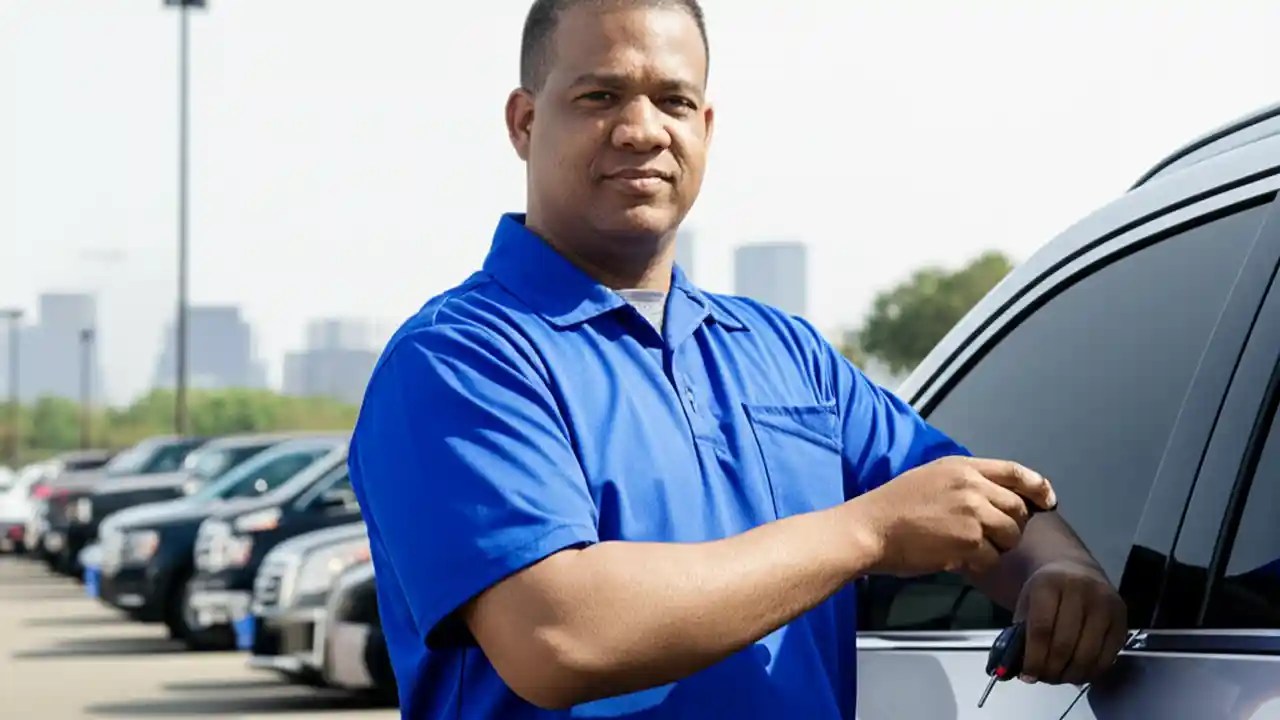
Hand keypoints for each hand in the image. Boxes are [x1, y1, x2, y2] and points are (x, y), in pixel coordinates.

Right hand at [849, 456, 1056, 576]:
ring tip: (968, 547)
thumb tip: (995, 497)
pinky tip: (955, 558)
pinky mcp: (968, 542)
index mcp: (962, 467)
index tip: (1047, 500)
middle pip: (1018, 509)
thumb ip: (965, 482)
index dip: (1037, 487)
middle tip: (990, 536)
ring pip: (1010, 536)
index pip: (1015, 472)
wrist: (869, 529)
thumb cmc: (892, 507)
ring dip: (996, 547)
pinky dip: (979, 563)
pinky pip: (992, 558)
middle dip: (1011, 526)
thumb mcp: (931, 478)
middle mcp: (972, 487)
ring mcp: (972, 515)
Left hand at [1015, 560, 1127, 684]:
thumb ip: (1019, 632)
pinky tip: (1079, 672)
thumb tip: (1014, 670)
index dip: (1034, 657)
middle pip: (1065, 643)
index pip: (1042, 628)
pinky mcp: (1122, 617)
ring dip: (1072, 674)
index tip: (1027, 675)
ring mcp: (1104, 603)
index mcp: (1049, 583)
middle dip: (1052, 669)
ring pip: (1088, 653)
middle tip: (1043, 678)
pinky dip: (1092, 671)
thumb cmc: (1046, 590)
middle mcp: (1080, 589)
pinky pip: (1108, 655)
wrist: (1076, 568)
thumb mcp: (1026, 601)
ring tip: (1059, 677)